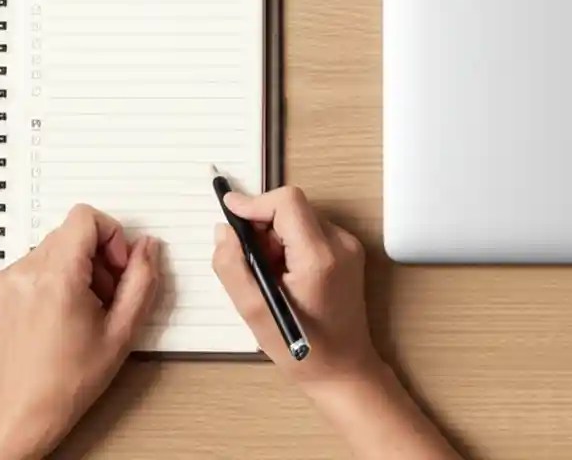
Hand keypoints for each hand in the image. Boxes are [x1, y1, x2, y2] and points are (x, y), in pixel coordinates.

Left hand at [0, 205, 159, 459]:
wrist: (25, 405)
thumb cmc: (72, 377)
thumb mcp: (122, 330)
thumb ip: (142, 280)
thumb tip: (147, 246)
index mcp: (58, 277)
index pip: (86, 217)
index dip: (111, 236)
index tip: (117, 268)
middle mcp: (27, 269)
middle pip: (72, 232)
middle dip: (97, 256)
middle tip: (106, 296)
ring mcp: (8, 276)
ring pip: (56, 246)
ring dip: (77, 267)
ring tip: (83, 308)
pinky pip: (36, 262)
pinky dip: (54, 277)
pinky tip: (61, 311)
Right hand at [211, 186, 380, 390]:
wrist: (342, 370)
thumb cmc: (303, 350)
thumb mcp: (254, 312)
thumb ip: (232, 266)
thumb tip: (224, 230)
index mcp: (319, 257)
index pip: (286, 202)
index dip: (254, 204)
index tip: (230, 213)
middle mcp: (340, 245)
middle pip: (291, 208)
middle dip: (263, 227)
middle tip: (253, 263)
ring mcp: (348, 247)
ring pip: (298, 218)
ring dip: (276, 238)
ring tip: (272, 277)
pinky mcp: (347, 252)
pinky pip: (309, 231)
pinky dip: (290, 245)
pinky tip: (286, 278)